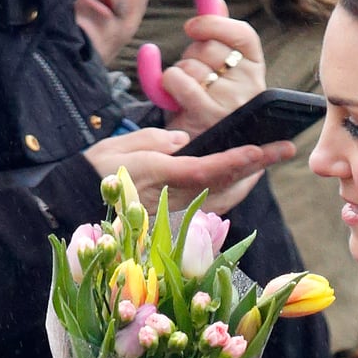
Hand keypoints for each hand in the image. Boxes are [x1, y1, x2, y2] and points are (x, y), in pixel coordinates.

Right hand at [85, 126, 293, 214]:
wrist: (74, 206)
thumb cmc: (92, 173)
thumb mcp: (118, 149)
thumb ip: (152, 141)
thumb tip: (181, 140)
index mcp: (162, 178)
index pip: (208, 169)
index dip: (238, 159)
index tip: (263, 149)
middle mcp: (175, 200)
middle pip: (225, 184)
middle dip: (256, 166)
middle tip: (284, 149)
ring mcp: (177, 212)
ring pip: (223, 196)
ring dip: (248, 178)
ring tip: (270, 157)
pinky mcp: (175, 218)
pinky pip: (211, 205)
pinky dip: (231, 189)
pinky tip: (243, 177)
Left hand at [166, 9, 267, 138]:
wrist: (205, 149)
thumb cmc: (211, 102)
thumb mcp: (221, 71)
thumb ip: (220, 36)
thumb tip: (216, 2)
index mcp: (256, 69)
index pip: (242, 35)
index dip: (214, 25)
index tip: (192, 27)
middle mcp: (249, 87)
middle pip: (209, 48)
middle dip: (191, 54)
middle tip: (193, 72)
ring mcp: (230, 104)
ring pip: (191, 65)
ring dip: (179, 72)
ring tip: (186, 91)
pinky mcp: (206, 117)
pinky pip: (178, 80)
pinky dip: (167, 81)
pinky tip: (172, 93)